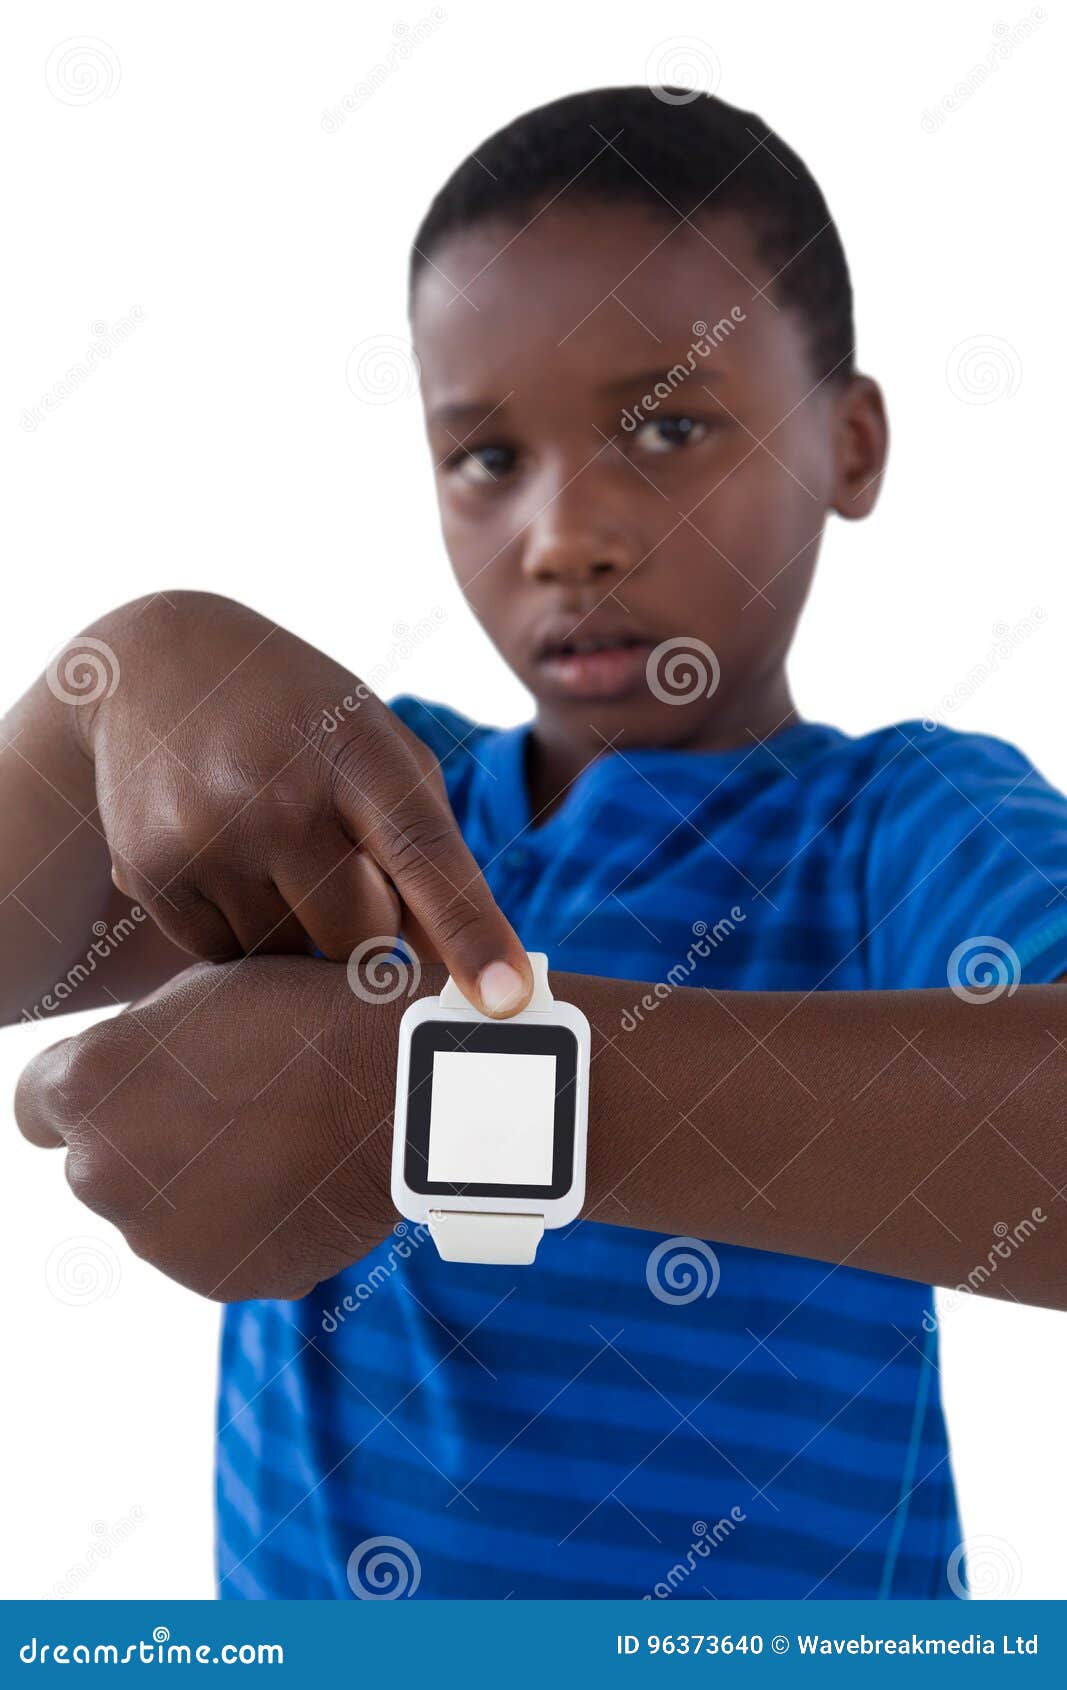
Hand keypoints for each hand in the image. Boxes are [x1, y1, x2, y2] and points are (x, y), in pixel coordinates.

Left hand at [14, 955, 415, 1300]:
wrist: (402, 1091)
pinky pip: (225, 1250)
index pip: (35, 1105)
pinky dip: (254, 1225)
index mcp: (86, 1090)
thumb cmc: (309, 1018)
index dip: (89, 1094)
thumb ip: (140, 1044)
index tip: (136, 1086)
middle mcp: (101, 1176)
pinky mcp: (223, 1282)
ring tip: (282, 1141)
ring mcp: (160, 1241)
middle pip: (103, 1164)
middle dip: (150, 1143)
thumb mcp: (202, 992)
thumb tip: (129, 1078)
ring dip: (204, 1187)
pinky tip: (303, 1180)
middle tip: (234, 1106)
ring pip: (165, 1213)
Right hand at [63, 592, 530, 1014]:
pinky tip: (225, 858)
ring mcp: (207, 834)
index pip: (425, 855)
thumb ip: (432, 855)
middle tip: (336, 854)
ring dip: (296, 928)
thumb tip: (477, 980)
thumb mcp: (379, 752)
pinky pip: (225, 958)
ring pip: (290, 957)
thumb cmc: (304, 722)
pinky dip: (238, 928)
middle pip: (359, 937)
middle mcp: (279, 794)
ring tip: (268, 842)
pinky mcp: (151, 872)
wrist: (158, 666)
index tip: (508, 1000)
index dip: (471, 932)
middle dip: (364, 921)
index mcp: (358, 753)